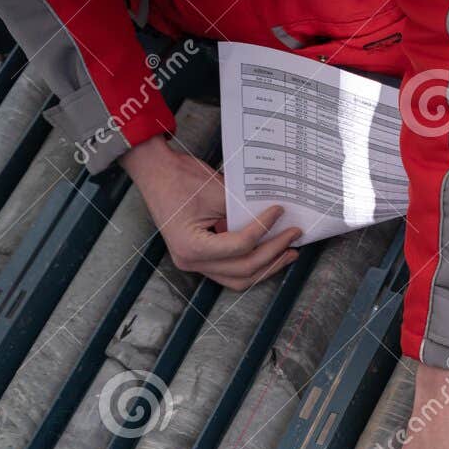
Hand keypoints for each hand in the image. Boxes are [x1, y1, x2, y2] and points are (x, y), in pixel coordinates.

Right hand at [119, 135, 301, 289]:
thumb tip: (274, 221)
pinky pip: (231, 271)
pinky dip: (252, 264)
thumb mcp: (217, 192)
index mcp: (191, 247)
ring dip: (266, 267)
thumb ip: (244, 213)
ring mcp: (194, 263)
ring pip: (239, 278)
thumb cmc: (179, 176)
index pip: (240, 246)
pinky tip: (270, 254)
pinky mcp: (199, 259)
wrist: (154, 170)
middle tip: (293, 237)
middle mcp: (191, 262)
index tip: (279, 213)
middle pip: (243, 269)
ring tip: (289, 253)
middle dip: (273, 254)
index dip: (265, 230)